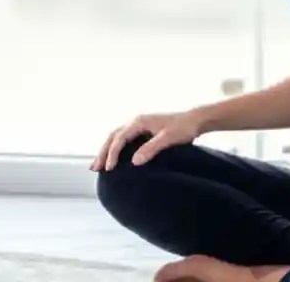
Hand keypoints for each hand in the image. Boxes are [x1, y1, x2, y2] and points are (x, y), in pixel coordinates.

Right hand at [90, 110, 205, 171]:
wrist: (195, 120)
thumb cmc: (183, 128)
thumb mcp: (168, 139)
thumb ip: (151, 149)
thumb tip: (134, 161)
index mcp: (139, 121)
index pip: (119, 138)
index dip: (112, 153)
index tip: (109, 169)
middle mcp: (136, 121)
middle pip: (113, 136)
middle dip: (103, 152)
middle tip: (94, 168)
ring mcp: (139, 125)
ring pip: (116, 137)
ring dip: (106, 150)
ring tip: (97, 166)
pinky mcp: (143, 131)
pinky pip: (123, 139)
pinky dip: (115, 149)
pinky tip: (113, 159)